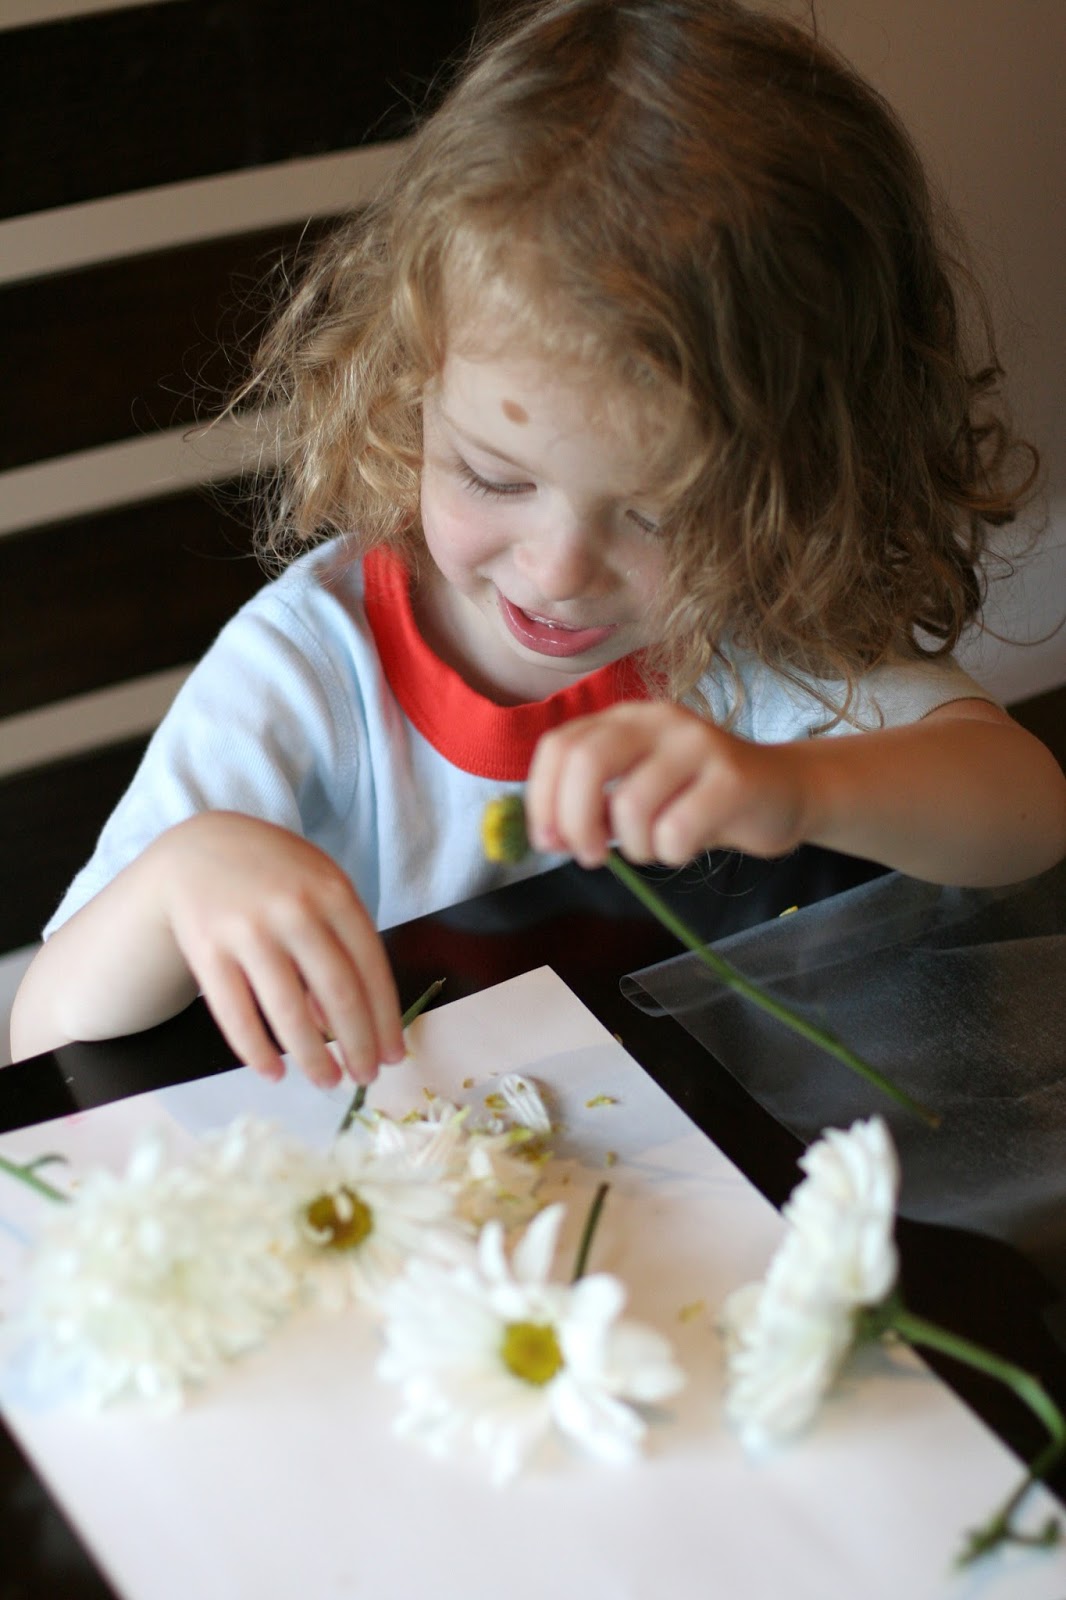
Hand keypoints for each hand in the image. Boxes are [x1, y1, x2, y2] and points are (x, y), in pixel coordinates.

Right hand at [153, 813, 404, 1087]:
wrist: (196, 850)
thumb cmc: (274, 877)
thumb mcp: (317, 889)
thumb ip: (338, 945)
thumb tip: (340, 1024)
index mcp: (333, 892)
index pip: (372, 968)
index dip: (386, 1019)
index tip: (394, 1056)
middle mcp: (295, 909)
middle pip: (338, 993)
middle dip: (358, 1045)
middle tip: (366, 1078)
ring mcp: (248, 930)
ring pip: (288, 1011)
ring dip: (312, 1058)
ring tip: (328, 1082)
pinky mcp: (207, 950)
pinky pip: (236, 1014)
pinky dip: (257, 1052)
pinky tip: (273, 1073)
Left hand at [526, 702, 810, 867]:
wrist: (781, 792)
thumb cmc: (696, 799)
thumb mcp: (635, 792)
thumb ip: (592, 804)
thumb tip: (549, 836)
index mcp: (624, 719)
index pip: (559, 746)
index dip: (542, 798)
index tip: (549, 842)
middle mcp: (658, 719)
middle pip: (586, 761)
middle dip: (575, 820)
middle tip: (591, 857)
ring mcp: (697, 743)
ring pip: (632, 804)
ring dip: (634, 846)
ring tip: (654, 847)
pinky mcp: (732, 777)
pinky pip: (678, 829)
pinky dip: (671, 853)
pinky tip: (686, 847)